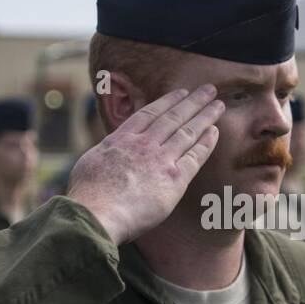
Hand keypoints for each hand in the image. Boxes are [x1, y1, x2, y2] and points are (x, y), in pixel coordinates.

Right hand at [67, 86, 223, 244]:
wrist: (96, 213)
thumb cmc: (87, 196)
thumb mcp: (90, 163)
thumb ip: (105, 155)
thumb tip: (106, 156)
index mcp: (120, 139)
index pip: (149, 114)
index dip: (168, 101)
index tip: (181, 93)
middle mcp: (143, 144)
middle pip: (172, 117)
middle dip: (192, 101)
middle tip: (208, 90)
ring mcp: (160, 159)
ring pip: (187, 131)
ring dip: (205, 116)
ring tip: (218, 104)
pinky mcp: (173, 179)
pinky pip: (195, 156)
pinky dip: (206, 142)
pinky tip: (215, 132)